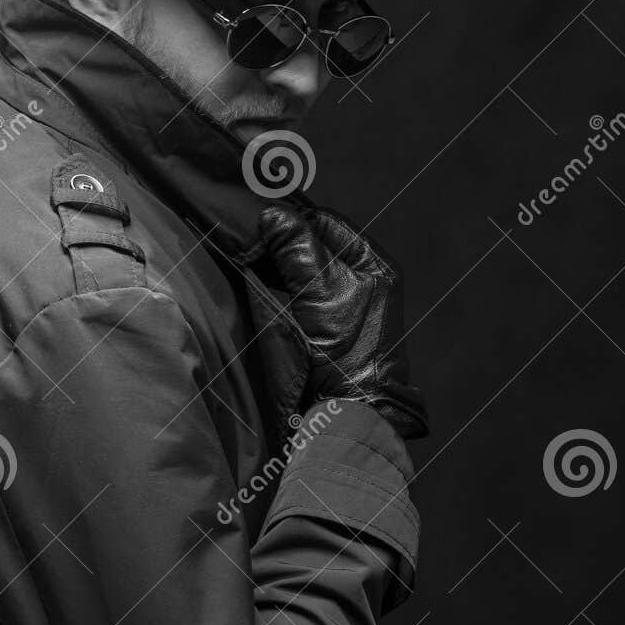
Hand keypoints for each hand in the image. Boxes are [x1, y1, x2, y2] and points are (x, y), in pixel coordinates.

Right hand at [257, 203, 429, 441]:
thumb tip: (272, 215)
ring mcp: (349, 302)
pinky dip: (282, 287)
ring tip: (252, 264)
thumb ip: (297, 249)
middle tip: (250, 246)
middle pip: (315, 244)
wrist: (351, 410)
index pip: (326, 222)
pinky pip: (303, 292)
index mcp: (374, 263)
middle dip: (282, 244)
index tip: (259, 229)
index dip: (291, 222)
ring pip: (305, 268)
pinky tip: (263, 287)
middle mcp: (365, 277)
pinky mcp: (331, 325)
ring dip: (278, 265)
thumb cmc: (345, 350)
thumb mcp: (319, 293)